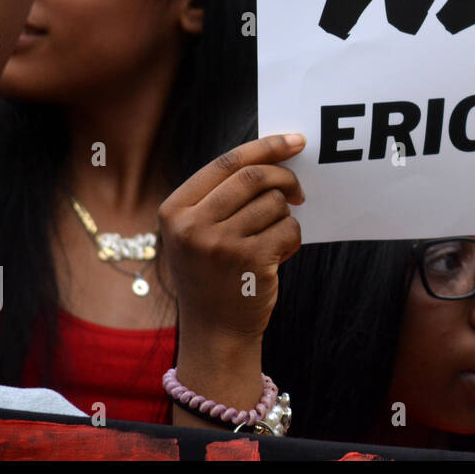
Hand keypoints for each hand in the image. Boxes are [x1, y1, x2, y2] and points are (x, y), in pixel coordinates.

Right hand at [160, 134, 305, 348]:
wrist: (214, 332)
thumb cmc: (213, 275)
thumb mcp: (196, 233)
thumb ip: (220, 197)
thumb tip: (273, 157)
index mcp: (175, 210)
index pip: (226, 162)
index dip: (265, 147)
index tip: (295, 141)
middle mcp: (192, 225)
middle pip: (253, 177)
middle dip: (285, 178)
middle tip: (299, 191)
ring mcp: (219, 244)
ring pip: (274, 203)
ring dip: (285, 216)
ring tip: (273, 238)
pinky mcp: (249, 261)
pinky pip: (287, 229)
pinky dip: (292, 238)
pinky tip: (278, 256)